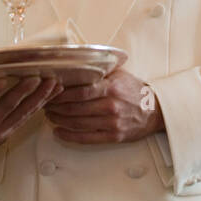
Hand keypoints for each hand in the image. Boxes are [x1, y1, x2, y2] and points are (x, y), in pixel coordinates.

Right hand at [0, 75, 61, 161]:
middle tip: (36, 78)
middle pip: (7, 107)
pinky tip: (55, 91)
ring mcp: (2, 129)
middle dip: (22, 92)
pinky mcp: (11, 130)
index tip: (0, 79)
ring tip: (53, 83)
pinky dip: (43, 103)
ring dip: (39, 97)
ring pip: (23, 112)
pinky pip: (29, 116)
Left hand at [44, 68, 164, 143]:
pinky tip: (58, 131)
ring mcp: (112, 123)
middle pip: (75, 108)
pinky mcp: (113, 136)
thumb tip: (75, 62)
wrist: (155, 110)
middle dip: (55, 107)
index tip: (50, 92)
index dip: (61, 94)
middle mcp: (110, 106)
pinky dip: (69, 136)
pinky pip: (86, 138)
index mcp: (111, 88)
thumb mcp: (119, 74)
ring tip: (49, 115)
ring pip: (77, 123)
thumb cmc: (134, 90)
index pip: (79, 92)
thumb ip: (100, 70)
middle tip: (45, 104)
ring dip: (59, 120)